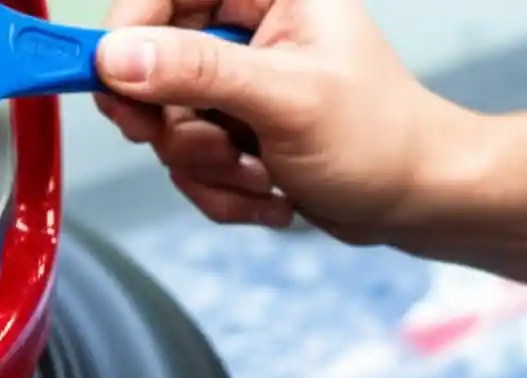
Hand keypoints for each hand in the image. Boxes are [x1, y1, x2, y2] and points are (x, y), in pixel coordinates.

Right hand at [92, 0, 476, 239]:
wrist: (415, 201)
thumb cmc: (381, 139)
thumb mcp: (285, 99)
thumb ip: (198, 71)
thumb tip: (118, 56)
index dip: (128, 30)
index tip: (110, 77)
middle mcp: (248, 26)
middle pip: (150, 61)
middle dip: (177, 121)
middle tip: (208, 142)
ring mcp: (236, 81)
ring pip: (165, 121)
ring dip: (205, 165)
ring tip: (261, 172)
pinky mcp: (231, 126)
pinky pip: (184, 159)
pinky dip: (218, 188)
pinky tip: (267, 190)